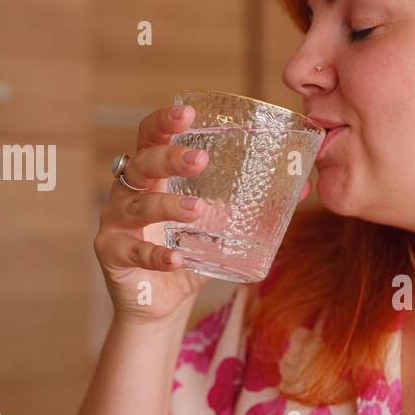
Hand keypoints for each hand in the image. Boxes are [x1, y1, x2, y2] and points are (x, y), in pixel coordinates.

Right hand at [93, 103, 312, 325]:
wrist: (162, 301)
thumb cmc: (187, 249)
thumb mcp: (221, 225)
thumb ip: (252, 205)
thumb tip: (302, 186)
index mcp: (152, 174)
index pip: (151, 136)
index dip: (164, 122)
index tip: (186, 113)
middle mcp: (128, 191)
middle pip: (141, 164)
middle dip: (168, 159)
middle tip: (198, 159)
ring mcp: (115, 222)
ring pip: (137, 206)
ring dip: (167, 207)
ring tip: (198, 211)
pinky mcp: (112, 254)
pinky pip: (133, 252)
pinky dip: (156, 255)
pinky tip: (177, 258)